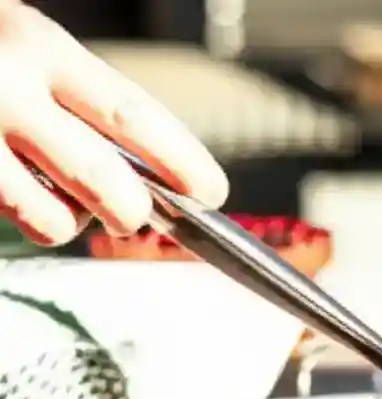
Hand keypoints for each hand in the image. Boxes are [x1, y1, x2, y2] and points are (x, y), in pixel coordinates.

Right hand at [0, 1, 226, 244]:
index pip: (133, 115)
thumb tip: (150, 168)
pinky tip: (10, 188)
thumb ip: (73, 94)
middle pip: (102, 178)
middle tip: (132, 215)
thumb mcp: (23, 44)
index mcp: (39, 45)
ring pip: (50, 217)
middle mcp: (4, 88)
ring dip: (69, 222)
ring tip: (61, 203)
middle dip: (131, 210)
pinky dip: (22, 215)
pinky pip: (6, 216)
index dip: (182, 160)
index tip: (211, 191)